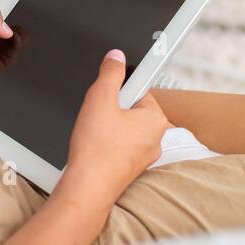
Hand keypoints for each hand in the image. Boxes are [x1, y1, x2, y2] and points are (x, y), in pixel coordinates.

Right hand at [60, 50, 170, 204]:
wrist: (88, 187)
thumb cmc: (97, 149)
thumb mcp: (100, 98)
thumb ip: (111, 73)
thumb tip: (117, 57)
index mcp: (155, 119)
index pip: (141, 88)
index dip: (120, 87)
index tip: (113, 86)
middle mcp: (156, 138)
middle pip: (132, 108)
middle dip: (113, 108)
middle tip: (98, 115)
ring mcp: (145, 155)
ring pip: (124, 127)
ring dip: (108, 126)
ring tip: (94, 134)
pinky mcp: (132, 167)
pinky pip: (120, 145)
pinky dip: (107, 143)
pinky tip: (95, 147)